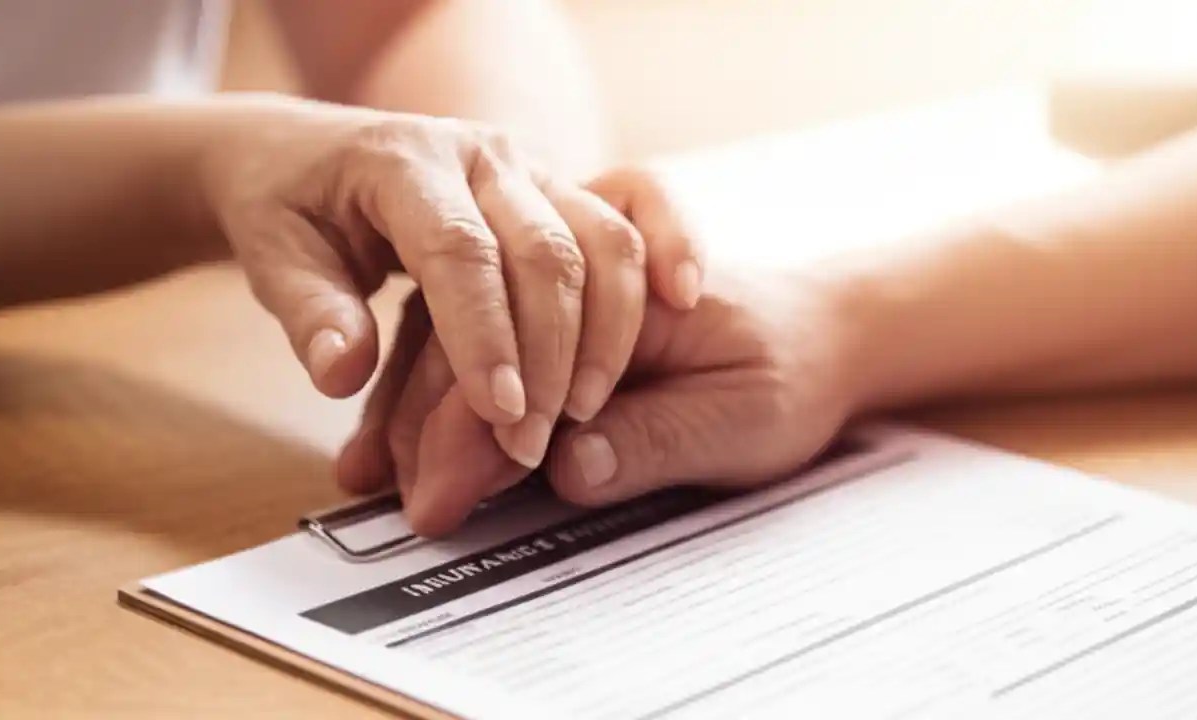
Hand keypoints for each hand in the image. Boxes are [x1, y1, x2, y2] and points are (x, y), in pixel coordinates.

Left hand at [199, 96, 700, 466]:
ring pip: (600, 236)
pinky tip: (684, 291)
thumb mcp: (274, 253)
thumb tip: (339, 371)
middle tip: (532, 448)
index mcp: (406, 163)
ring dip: (606, 330)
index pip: (458, 253)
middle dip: (549, 358)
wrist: (307, 147)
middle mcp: (483, 156)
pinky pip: (631, 213)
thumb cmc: (288, 201)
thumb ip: (310, 311)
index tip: (499, 417)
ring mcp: (532, 169)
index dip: (483, 339)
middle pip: (545, 251)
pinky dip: (668, 246)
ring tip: (583, 414)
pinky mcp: (560, 190)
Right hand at [350, 264, 864, 535]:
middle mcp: (585, 265)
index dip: (474, 426)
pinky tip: (404, 440)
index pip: (525, 349)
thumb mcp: (742, 420)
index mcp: (635, 284)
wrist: (821, 334)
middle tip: (401, 498)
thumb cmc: (791, 372)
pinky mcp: (555, 314)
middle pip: (478, 332)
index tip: (438, 492)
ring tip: (375, 475)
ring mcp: (563, 285)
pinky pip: (480, 344)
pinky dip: (439, 394)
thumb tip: (567, 469)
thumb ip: (657, 441)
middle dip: (430, 421)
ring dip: (417, 405)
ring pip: (464, 331)